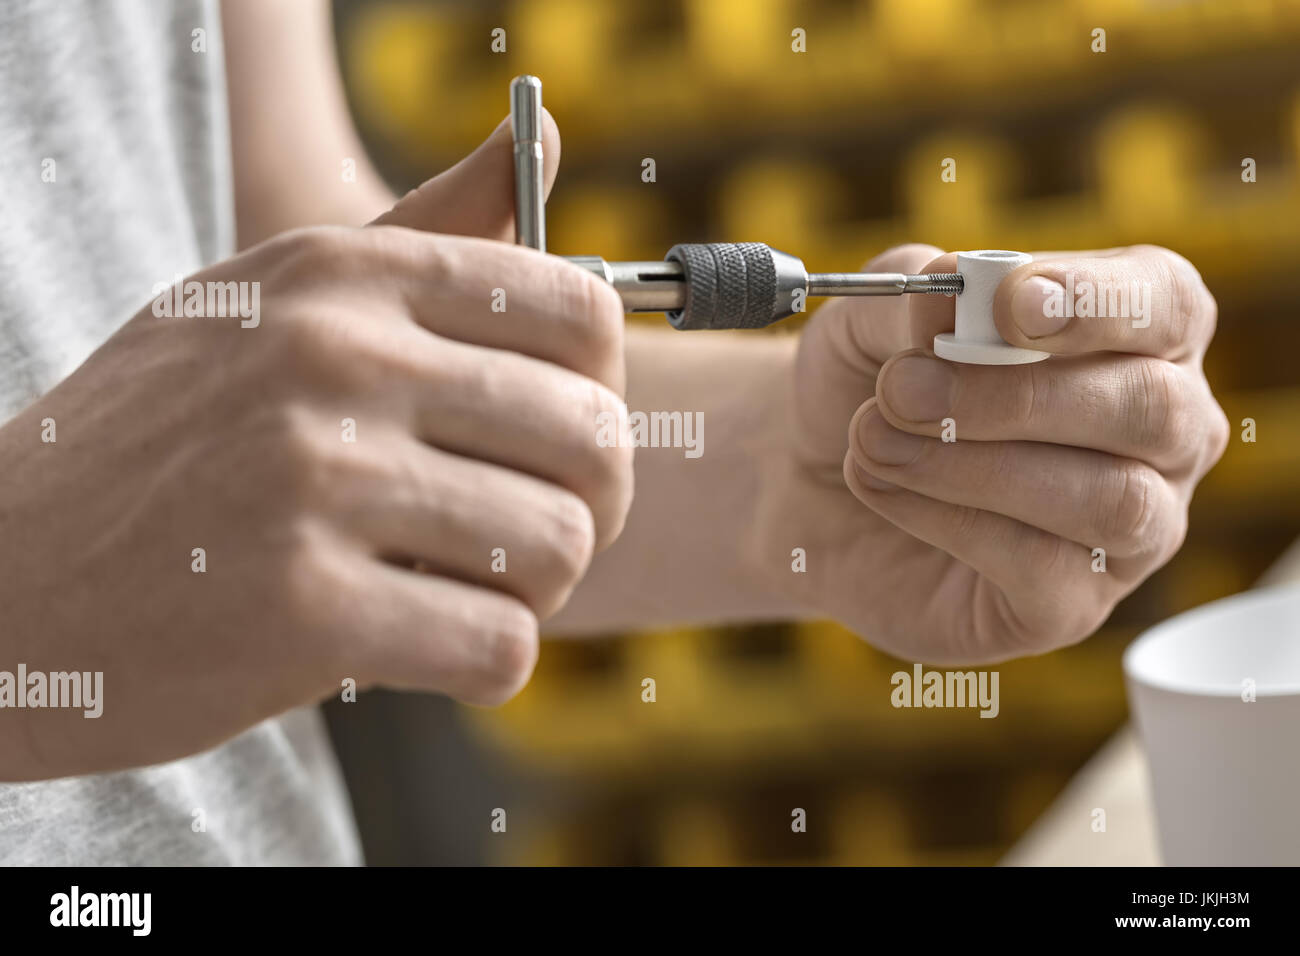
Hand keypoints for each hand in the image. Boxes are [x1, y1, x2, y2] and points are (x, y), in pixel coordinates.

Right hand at [0, 115, 631, 778]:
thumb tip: (552, 142)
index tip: (550, 446)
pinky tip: (422, 649)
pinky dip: (484, 664)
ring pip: (557, 546)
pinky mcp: (300, 608)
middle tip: (525, 539)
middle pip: (594, 438)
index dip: (598, 398)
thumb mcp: (273, 302)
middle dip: (587, 508)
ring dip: (531, 591)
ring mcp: (314, 479)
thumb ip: (426, 233)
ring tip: (460, 589)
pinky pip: (500, 647)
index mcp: (344, 274)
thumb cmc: (161, 441)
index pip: (583, 315)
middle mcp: (334, 356)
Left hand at [753, 243, 1227, 662]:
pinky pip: (1043, 567)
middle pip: (1152, 408)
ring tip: (872, 440)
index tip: (1006, 303)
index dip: (1095, 301)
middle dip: (1016, 397)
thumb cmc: (868, 386)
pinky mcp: (1072, 604)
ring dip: (973, 466)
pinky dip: (946, 521)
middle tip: (901, 387)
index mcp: (1138, 334)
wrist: (811, 484)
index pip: (1165, 303)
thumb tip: (952, 290)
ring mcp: (1134, 528)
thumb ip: (914, 292)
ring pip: (1109, 499)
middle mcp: (1163, 432)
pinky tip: (880, 487)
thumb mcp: (869, 320)